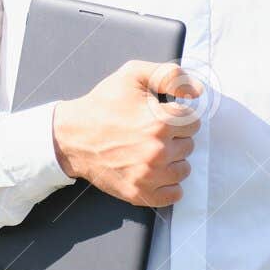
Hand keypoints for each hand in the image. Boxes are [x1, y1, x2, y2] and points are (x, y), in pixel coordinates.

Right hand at [51, 60, 201, 206]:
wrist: (72, 137)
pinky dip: (168, 185)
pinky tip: (155, 172)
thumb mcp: (133, 74)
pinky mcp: (139, 193)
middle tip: (152, 133)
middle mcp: (158, 150)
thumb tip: (198, 91)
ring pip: (184, 169)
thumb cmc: (102, 104)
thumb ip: (170, 75)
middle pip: (189, 145)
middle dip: (175, 138)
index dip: (178, 117)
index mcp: (161, 121)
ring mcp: (149, 175)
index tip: (162, 116)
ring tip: (153, 151)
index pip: (193, 122)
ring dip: (173, 160)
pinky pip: (174, 194)